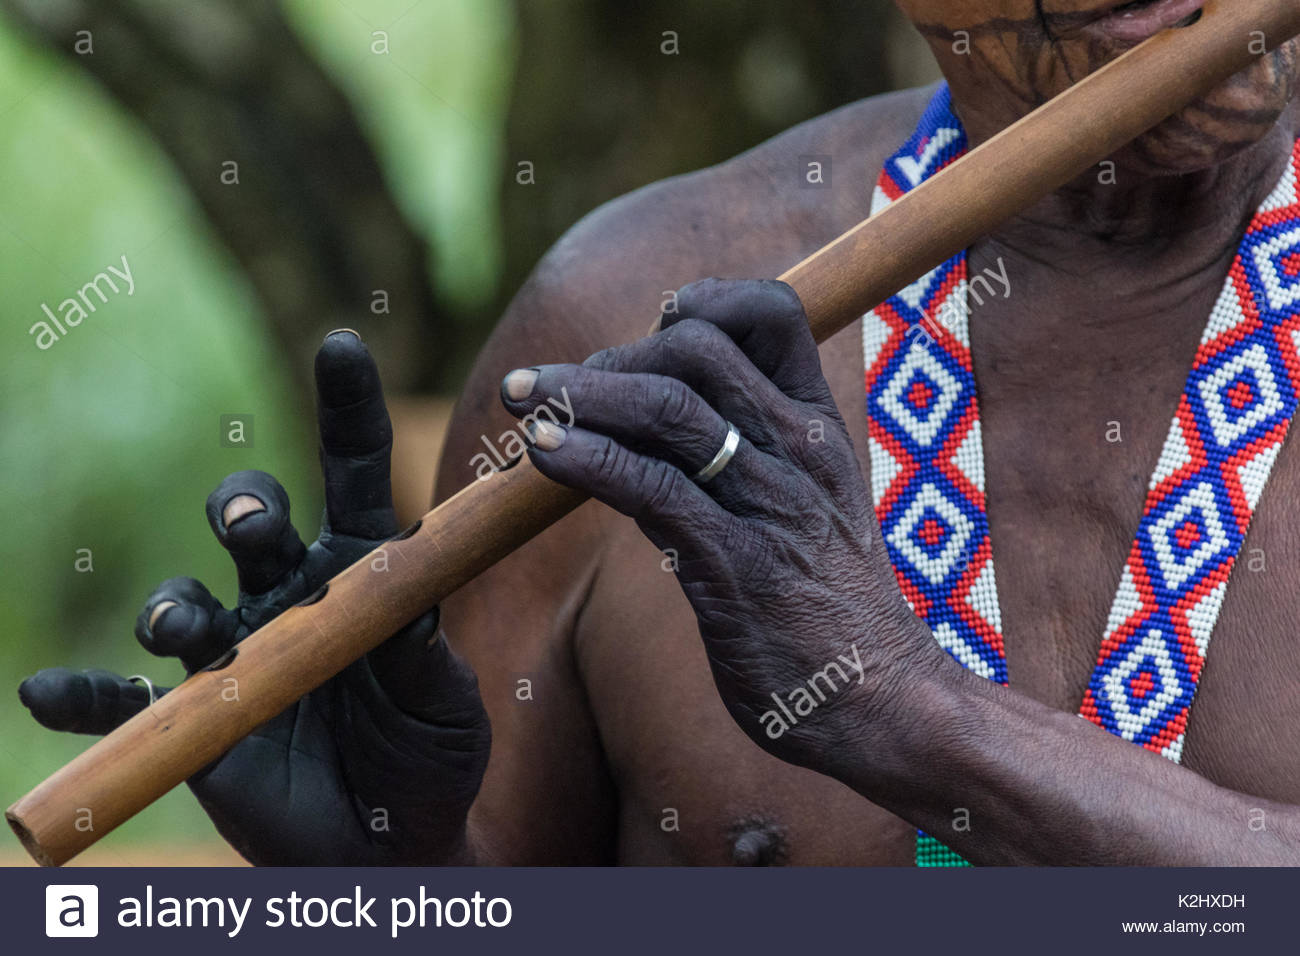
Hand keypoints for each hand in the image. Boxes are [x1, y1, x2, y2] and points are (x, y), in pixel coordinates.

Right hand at [19, 332, 489, 864]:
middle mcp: (288, 595)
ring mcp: (233, 653)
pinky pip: (124, 701)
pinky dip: (84, 695)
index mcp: (359, 572)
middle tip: (246, 524)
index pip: (351, 475)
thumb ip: (424, 658)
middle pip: (252, 520)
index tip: (340, 346)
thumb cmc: (430, 759)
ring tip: (178, 626)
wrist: (387, 847)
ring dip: (171, 604)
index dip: (345, 410)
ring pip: (183, 601)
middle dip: (242, 506)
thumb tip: (406, 608)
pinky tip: (47, 695)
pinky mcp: (191, 719)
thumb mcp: (446, 707)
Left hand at [500, 279, 941, 772]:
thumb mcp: (811, 509)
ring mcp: (772, 505)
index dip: (702, 302)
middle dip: (612, 357)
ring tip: (524, 398)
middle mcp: (800, 452)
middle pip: (697, 349)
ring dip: (578, 393)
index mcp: (820, 429)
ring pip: (667, 409)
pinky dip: (585, 458)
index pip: (773, 313)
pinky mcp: (737, 565)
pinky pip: (650, 488)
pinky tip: (542, 451)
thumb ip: (745, 458)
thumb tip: (645, 423)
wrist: (887, 703)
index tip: (652, 335)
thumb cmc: (833, 609)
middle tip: (558, 390)